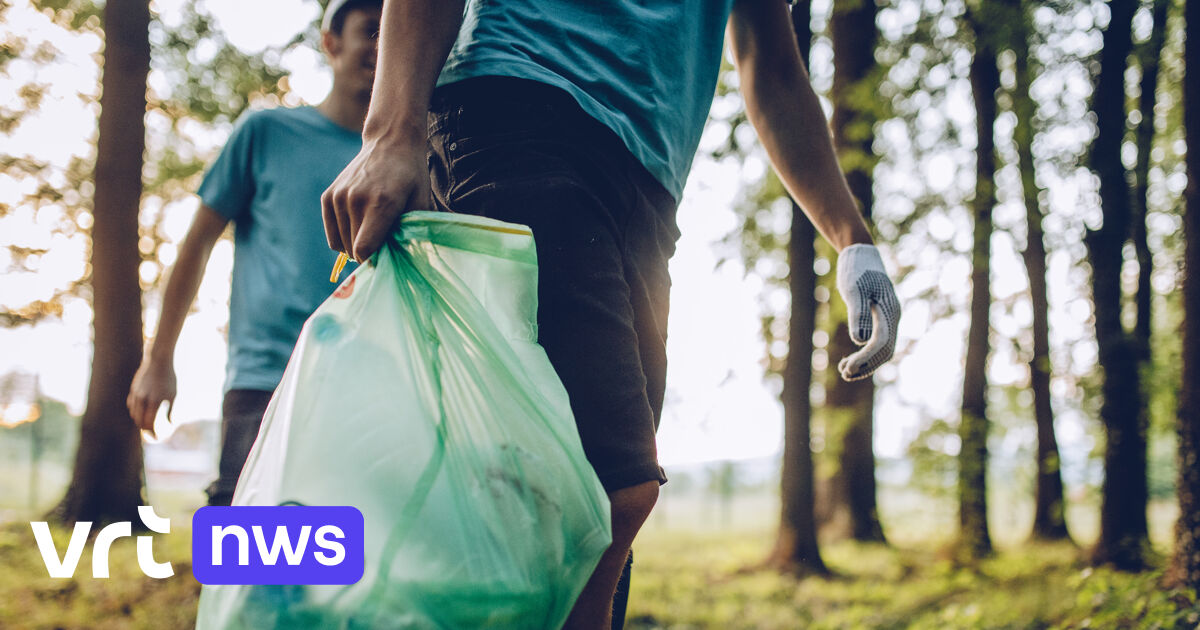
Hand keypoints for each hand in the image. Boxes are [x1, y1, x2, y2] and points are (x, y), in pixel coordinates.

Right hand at [127, 356, 175, 436]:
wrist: (159, 360)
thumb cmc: (169, 379)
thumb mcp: (174, 394)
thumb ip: (171, 410)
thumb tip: (171, 424)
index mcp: (154, 401)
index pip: (149, 423)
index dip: (152, 432)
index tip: (156, 437)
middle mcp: (143, 399)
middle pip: (140, 421)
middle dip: (145, 429)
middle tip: (151, 433)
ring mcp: (136, 394)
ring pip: (134, 413)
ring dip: (139, 420)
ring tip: (146, 424)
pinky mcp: (133, 389)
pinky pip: (131, 404)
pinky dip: (135, 411)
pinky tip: (141, 412)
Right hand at [321, 134, 431, 261]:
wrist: (390, 141)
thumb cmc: (411, 176)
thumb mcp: (421, 202)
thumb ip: (413, 231)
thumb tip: (406, 260)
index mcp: (381, 203)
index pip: (364, 249)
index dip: (375, 260)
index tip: (386, 257)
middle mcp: (355, 200)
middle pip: (353, 249)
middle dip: (369, 254)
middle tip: (384, 242)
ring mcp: (339, 197)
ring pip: (341, 244)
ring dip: (356, 246)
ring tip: (373, 231)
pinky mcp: (328, 196)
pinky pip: (332, 235)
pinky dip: (343, 238)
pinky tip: (359, 228)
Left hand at [835, 244, 900, 380]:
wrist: (859, 254)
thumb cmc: (856, 270)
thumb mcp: (853, 290)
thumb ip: (858, 313)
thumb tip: (860, 340)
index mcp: (889, 310)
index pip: (882, 342)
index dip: (865, 358)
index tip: (847, 368)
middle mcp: (892, 317)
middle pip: (884, 351)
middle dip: (866, 365)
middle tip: (844, 372)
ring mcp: (887, 319)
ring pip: (881, 350)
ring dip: (865, 363)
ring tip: (844, 371)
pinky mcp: (878, 319)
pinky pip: (876, 343)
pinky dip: (864, 355)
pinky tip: (848, 361)